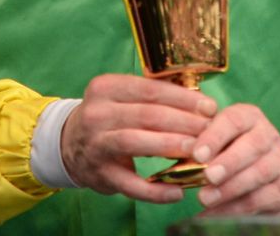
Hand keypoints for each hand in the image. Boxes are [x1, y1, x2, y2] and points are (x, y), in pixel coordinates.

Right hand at [61, 74, 215, 203]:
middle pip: (148, 115)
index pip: (151, 89)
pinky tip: (177, 192)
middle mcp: (97, 113)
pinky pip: (131, 184)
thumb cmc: (109, 118)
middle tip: (210, 130)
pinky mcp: (99, 173)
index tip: (210, 107)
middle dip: (184, 122)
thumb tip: (201, 104)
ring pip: (137, 142)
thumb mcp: (121, 97)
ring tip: (198, 152)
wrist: (69, 145)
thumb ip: (154, 96)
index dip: (184, 99)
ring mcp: (96, 144)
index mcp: (106, 88)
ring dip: (171, 146)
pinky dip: (155, 191)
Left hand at [191, 103, 279, 218]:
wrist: (272, 177)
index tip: (197, 154)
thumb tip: (178, 151)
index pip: (233, 120)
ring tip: (205, 199)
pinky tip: (213, 214)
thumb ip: (201, 144)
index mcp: (249, 117)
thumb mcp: (220, 142)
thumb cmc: (233, 152)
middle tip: (207, 176)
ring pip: (258, 174)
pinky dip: (234, 209)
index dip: (215, 136)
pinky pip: (259, 199)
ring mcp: (279, 162)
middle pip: (252, 146)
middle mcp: (267, 136)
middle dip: (228, 162)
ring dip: (229, 188)